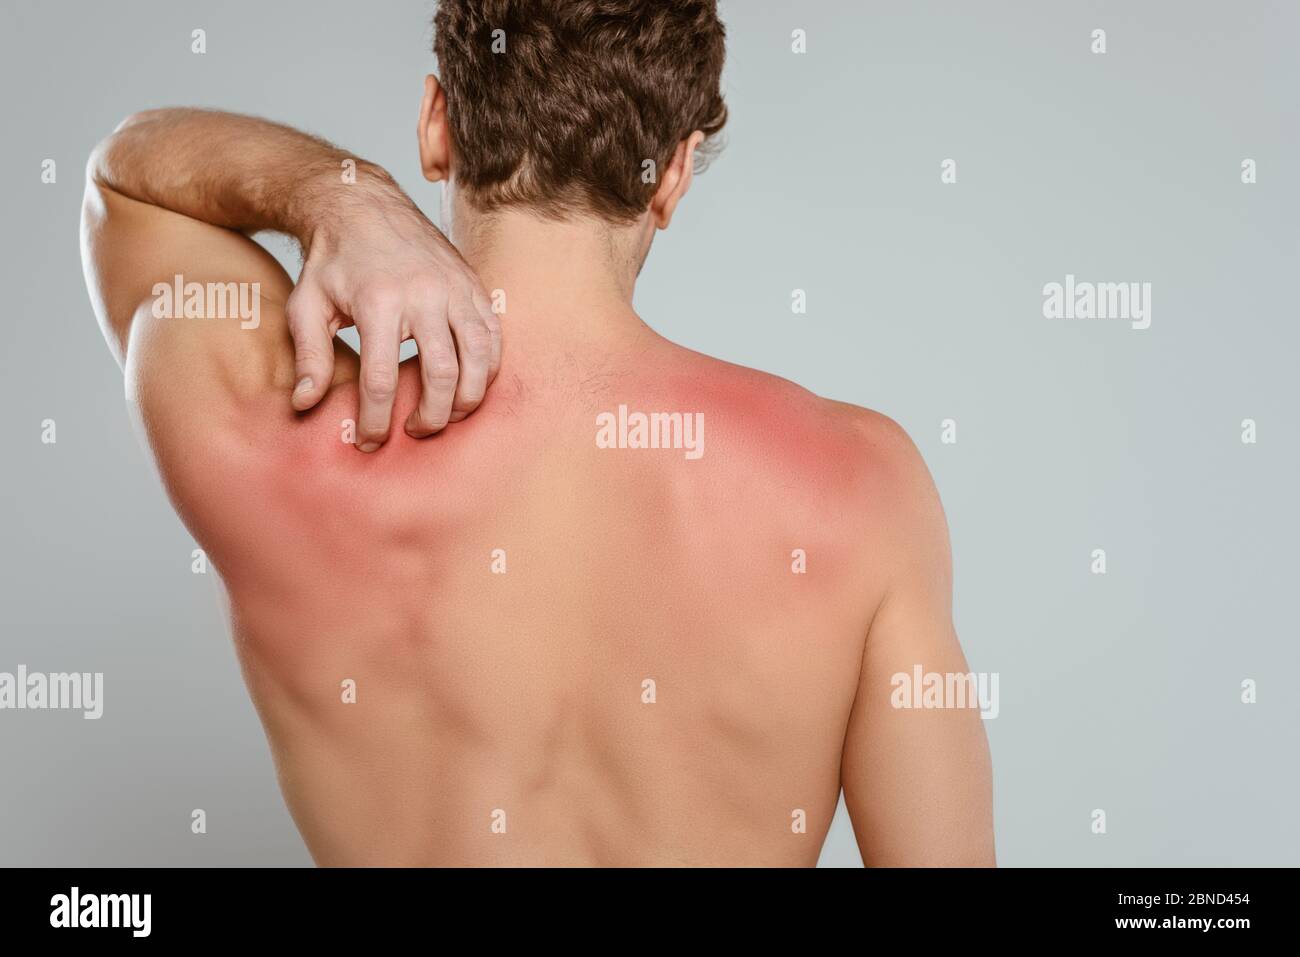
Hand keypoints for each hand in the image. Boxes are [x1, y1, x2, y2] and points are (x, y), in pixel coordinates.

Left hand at [284, 178, 500, 450]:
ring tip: (449, 416)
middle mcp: (423, 294)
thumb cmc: (333, 260)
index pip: (382, 379)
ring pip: (477, 357)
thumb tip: (306, 404)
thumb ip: (309, 356)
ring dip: (467, 398)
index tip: (371, 440)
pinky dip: (487, 368)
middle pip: (440, 374)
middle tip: (415, 432)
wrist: (364, 204)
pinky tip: (470, 386)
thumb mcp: (307, 305)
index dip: (377, 419)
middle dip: (430, 416)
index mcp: (378, 302)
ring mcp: (454, 287)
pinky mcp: (473, 284)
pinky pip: (493, 336)